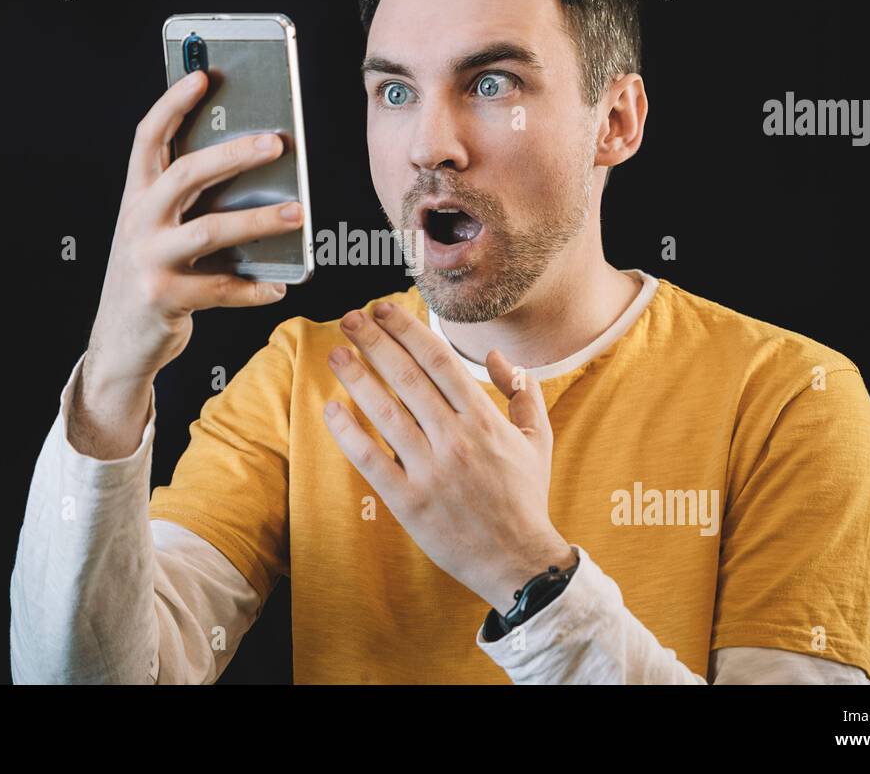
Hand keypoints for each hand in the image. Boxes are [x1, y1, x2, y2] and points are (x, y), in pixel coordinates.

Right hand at [77, 70, 304, 449]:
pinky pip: (221, 289)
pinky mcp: (164, 298)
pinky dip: (255, 288)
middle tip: (277, 142)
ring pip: (209, 231)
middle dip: (233, 154)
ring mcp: (148, 260)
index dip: (173, 104)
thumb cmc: (155, 275)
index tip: (204, 77)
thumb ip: (193, 204)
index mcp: (137, 197)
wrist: (121, 342)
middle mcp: (138, 222)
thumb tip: (258, 170)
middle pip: (186, 174)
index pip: (149, 138)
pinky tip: (280, 285)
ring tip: (299, 214)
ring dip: (259, 220)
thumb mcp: (162, 232)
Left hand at [322, 300, 574, 610]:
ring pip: (386, 412)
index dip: (408, 330)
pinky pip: (372, 460)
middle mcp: (456, 439)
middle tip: (350, 318)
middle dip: (375, 342)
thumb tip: (498, 356)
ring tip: (337, 353)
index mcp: (484, 420)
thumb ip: (523, 392)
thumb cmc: (525, 497)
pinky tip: (332, 409)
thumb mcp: (538, 439)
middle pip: (408, 378)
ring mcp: (431, 470)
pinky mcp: (409, 501)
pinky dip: (349, 433)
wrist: (518, 560)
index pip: (439, 361)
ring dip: (358, 378)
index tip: (384, 310)